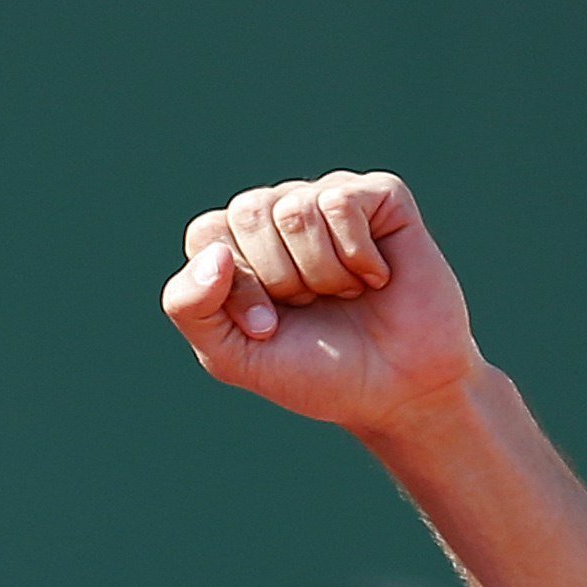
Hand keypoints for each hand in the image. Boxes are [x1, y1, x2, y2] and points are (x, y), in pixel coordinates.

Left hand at [161, 170, 486, 437]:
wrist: (396, 390)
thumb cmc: (314, 371)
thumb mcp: (233, 356)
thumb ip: (190, 309)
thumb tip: (214, 253)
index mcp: (238, 244)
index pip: (208, 234)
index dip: (238, 287)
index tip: (267, 329)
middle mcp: (280, 211)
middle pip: (249, 212)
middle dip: (281, 278)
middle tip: (311, 307)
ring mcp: (330, 199)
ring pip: (296, 210)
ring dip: (323, 273)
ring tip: (345, 294)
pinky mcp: (381, 196)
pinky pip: (343, 202)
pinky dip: (358, 256)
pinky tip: (376, 277)